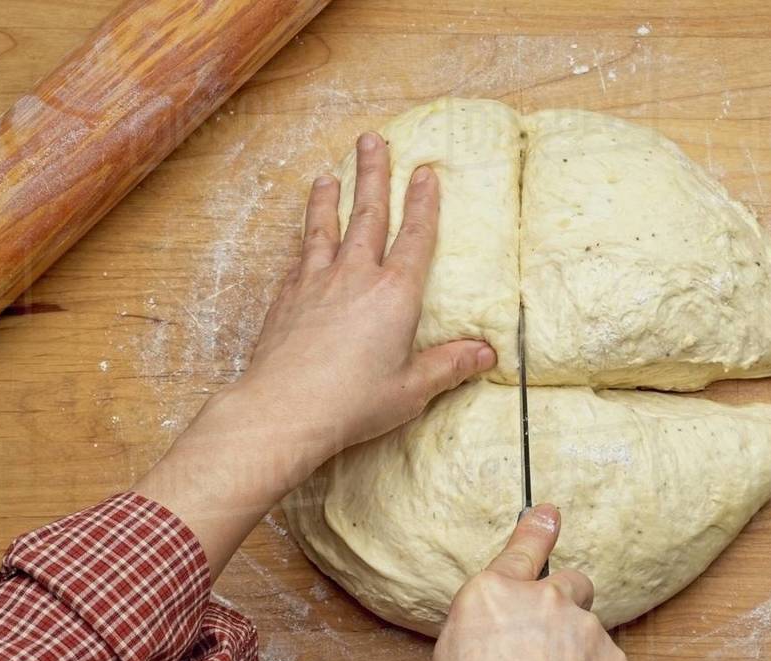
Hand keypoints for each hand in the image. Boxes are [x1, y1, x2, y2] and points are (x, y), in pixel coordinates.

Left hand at [241, 131, 495, 457]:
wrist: (284, 408)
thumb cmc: (354, 402)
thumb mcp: (413, 389)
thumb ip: (449, 366)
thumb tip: (487, 354)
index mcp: (395, 294)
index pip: (415, 237)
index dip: (423, 203)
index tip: (425, 172)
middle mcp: (356, 277)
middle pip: (368, 215)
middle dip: (373, 175)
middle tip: (372, 141)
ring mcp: (316, 283)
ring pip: (325, 228)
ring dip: (328, 199)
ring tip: (328, 175)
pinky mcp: (286, 298)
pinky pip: (299, 257)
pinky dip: (304, 239)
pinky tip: (303, 237)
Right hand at [429, 505, 627, 660]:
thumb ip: (482, 635)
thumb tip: (498, 637)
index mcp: (488, 596)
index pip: (523, 546)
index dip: (539, 528)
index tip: (551, 513)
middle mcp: (540, 598)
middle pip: (567, 583)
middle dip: (563, 606)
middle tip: (548, 647)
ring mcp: (582, 625)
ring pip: (589, 626)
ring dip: (577, 650)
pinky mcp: (614, 657)